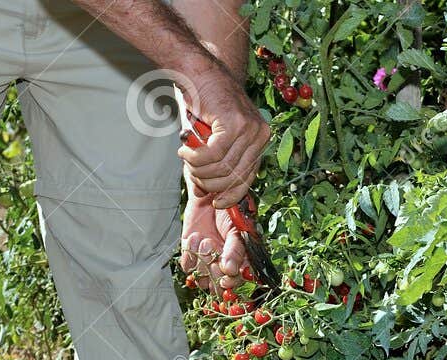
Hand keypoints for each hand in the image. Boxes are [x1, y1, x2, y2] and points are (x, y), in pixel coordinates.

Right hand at [177, 61, 269, 208]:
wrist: (197, 70)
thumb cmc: (203, 104)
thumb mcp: (214, 139)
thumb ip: (216, 164)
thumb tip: (207, 194)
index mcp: (260, 139)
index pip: (249, 178)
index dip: (232, 194)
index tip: (216, 202)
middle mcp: (260, 134)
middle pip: (235, 177)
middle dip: (210, 182)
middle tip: (191, 170)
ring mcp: (250, 128)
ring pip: (222, 168)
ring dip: (199, 169)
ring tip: (186, 158)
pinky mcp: (235, 123)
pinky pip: (214, 155)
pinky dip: (196, 158)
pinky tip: (186, 152)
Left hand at [179, 187, 247, 293]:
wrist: (209, 196)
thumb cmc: (229, 211)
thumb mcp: (236, 229)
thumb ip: (235, 250)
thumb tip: (230, 270)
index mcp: (241, 262)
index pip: (237, 282)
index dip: (231, 284)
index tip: (225, 280)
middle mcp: (223, 267)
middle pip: (218, 287)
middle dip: (214, 274)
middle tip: (212, 253)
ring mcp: (207, 263)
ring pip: (201, 280)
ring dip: (201, 260)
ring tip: (204, 239)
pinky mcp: (191, 257)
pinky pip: (188, 267)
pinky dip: (190, 254)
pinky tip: (195, 237)